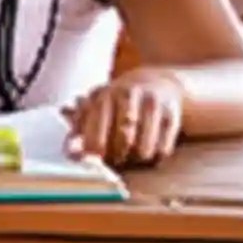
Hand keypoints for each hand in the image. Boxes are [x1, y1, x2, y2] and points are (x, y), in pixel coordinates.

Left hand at [65, 68, 185, 167]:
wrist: (157, 83)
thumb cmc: (118, 103)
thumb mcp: (96, 107)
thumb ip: (79, 129)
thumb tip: (69, 153)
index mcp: (106, 94)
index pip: (98, 124)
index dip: (95, 145)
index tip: (94, 158)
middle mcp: (130, 95)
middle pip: (124, 138)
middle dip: (117, 155)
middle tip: (115, 159)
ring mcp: (153, 105)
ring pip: (144, 148)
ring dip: (136, 159)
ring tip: (131, 156)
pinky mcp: (172, 116)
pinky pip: (163, 149)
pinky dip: (154, 158)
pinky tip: (149, 151)